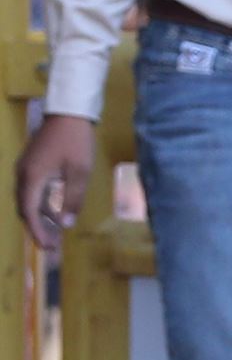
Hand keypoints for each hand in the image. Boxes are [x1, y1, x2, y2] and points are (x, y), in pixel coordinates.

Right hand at [14, 115, 95, 250]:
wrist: (68, 112)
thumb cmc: (76, 141)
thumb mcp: (80, 172)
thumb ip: (72, 199)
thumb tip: (66, 224)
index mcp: (31, 178)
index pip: (29, 212)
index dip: (37, 232)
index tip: (48, 248)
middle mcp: (23, 174)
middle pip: (24, 208)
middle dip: (37, 228)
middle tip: (52, 246)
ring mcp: (26, 168)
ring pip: (28, 200)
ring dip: (40, 217)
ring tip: (56, 234)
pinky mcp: (32, 164)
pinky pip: (33, 190)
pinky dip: (42, 204)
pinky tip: (55, 213)